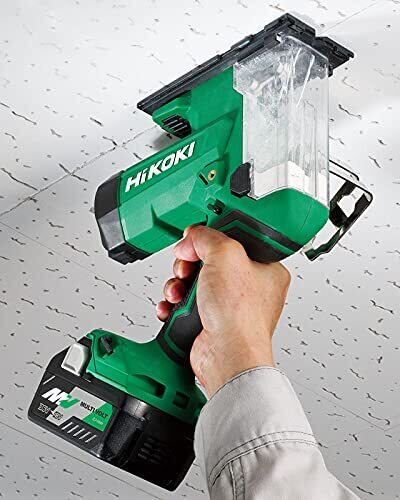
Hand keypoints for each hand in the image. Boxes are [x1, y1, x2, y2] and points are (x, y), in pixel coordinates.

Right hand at [157, 226, 290, 397]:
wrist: (226, 356)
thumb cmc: (240, 316)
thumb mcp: (225, 255)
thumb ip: (206, 237)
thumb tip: (191, 239)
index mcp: (265, 268)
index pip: (236, 239)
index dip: (214, 235)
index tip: (198, 235)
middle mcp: (249, 287)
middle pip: (209, 260)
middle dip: (189, 263)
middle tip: (187, 267)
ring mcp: (228, 305)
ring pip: (194, 281)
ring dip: (178, 284)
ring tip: (179, 291)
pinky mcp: (209, 320)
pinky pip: (186, 303)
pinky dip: (175, 304)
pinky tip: (173, 306)